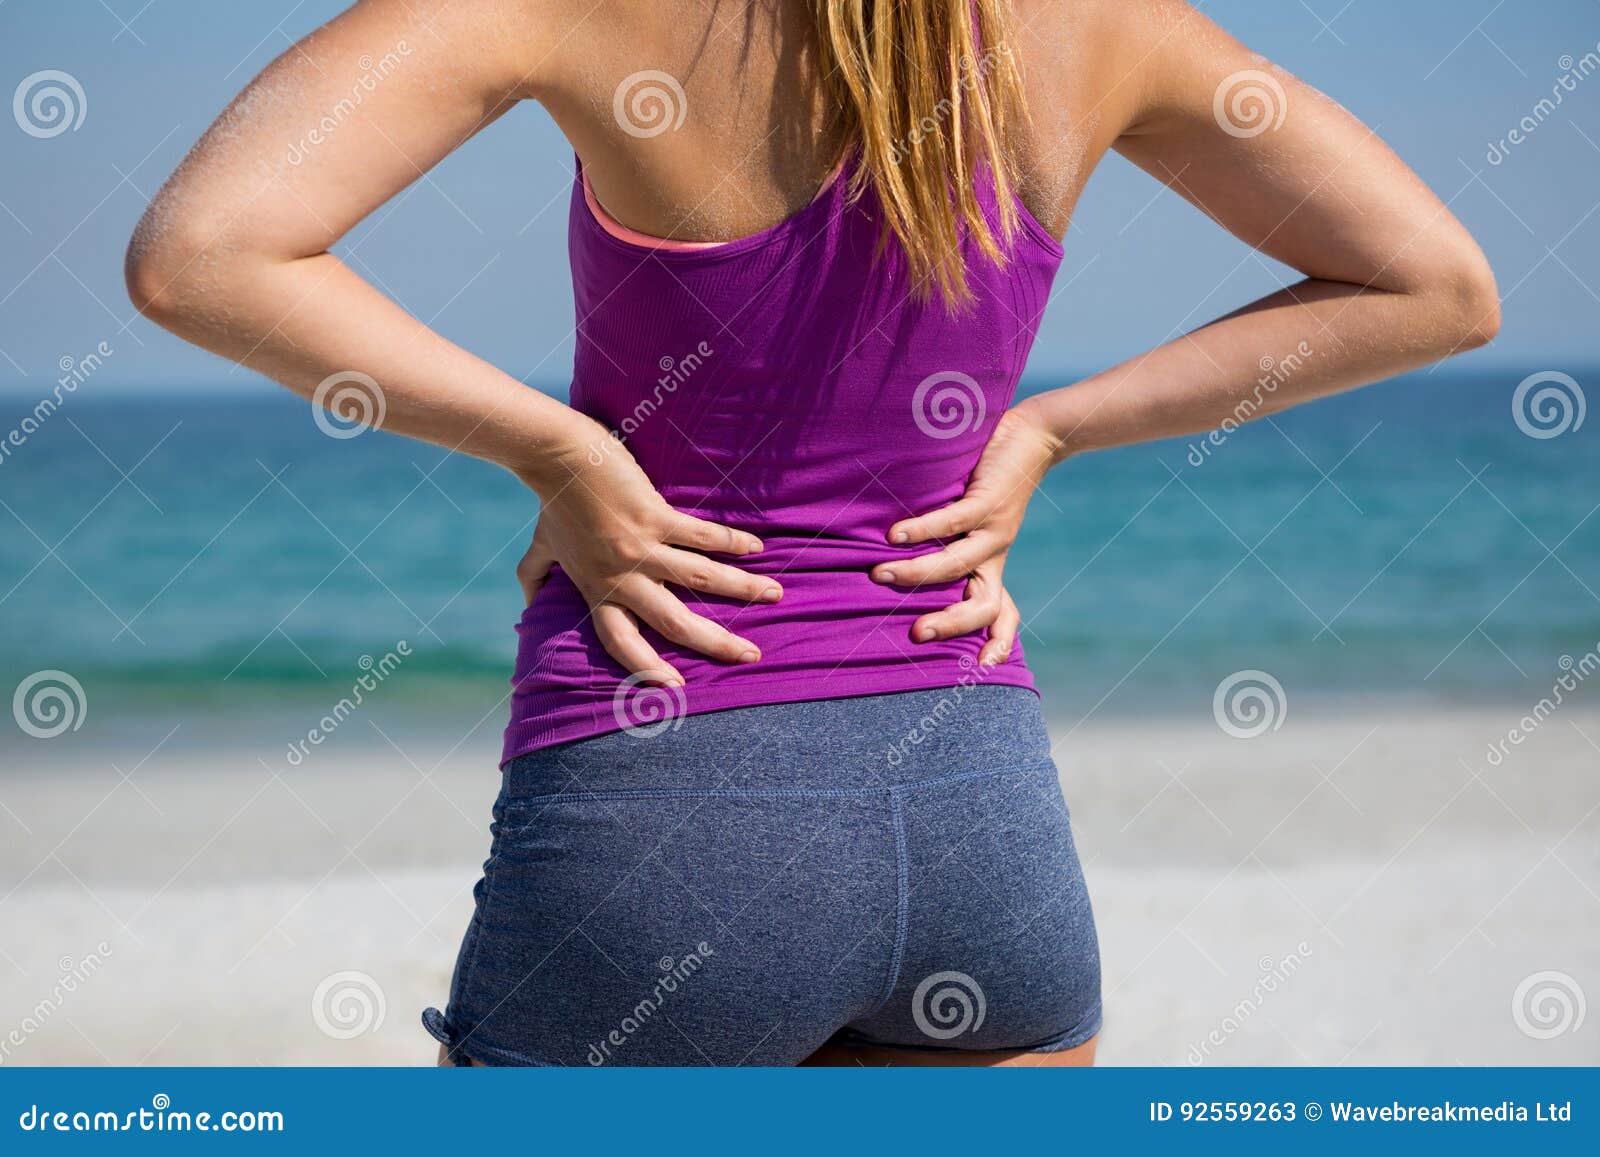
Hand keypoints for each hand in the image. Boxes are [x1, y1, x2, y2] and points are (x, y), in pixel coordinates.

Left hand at [515, 433, 780, 685]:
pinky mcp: (656, 516)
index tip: (678, 688)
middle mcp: (622, 577)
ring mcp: (641, 548)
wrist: (558, 457)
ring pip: (701, 579)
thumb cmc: (552, 503)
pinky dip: (733, 543)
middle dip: (717, 642)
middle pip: (674, 623)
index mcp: (597, 591)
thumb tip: (527, 602)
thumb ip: (536, 578)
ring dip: (742, 589)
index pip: (622, 643)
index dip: (648, 669)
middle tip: (751, 655)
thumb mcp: (541, 549)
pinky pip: (703, 536)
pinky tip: (757, 549)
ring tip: (775, 595)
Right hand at [871, 404, 1059, 663]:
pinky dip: (921, 530)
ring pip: (956, 565)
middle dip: (951, 623)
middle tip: (916, 634)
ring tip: (880, 572)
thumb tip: (888, 556)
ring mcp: (993, 530)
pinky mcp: (988, 502)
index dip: (997, 641)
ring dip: (917, 573)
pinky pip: (951, 523)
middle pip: (984, 605)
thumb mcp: (971, 519)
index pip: (1002, 613)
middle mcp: (994, 554)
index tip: (982, 668)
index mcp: (992, 564)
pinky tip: (894, 534)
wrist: (1034, 436)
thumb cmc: (990, 478)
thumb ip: (943, 542)